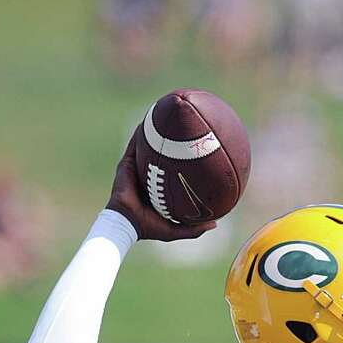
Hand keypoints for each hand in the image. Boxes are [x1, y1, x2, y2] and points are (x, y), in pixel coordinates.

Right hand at [106, 127, 216, 241]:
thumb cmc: (150, 227)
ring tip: (168, 114)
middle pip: (163, 153)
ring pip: (148, 145)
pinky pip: (135, 144)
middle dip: (173, 139)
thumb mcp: (177, 228)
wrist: (127, 223)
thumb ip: (195, 227)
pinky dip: (142, 133)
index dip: (184, 159)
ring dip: (156, 130)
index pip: (173, 170)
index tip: (197, 148)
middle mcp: (148, 175)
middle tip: (187, 126)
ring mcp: (136, 168)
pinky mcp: (126, 164)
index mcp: (159, 188)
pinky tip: (151, 120)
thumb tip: (216, 223)